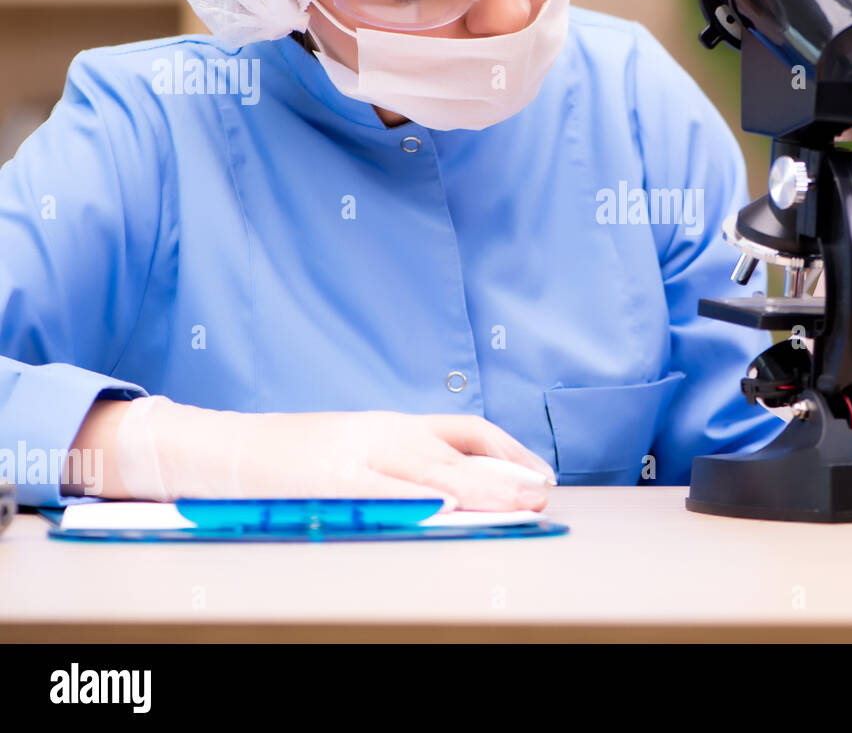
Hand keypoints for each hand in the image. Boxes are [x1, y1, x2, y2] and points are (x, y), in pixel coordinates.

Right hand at [110, 397, 555, 509]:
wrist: (225, 450)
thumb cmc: (294, 457)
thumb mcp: (359, 449)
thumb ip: (405, 462)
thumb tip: (460, 487)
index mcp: (392, 424)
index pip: (467, 429)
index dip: (509, 450)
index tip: (539, 472)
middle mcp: (382, 434)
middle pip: (459, 453)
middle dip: (506, 477)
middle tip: (541, 496)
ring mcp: (356, 456)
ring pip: (433, 472)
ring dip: (481, 492)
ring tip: (516, 507)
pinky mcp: (330, 481)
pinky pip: (386, 492)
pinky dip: (422, 500)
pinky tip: (450, 510)